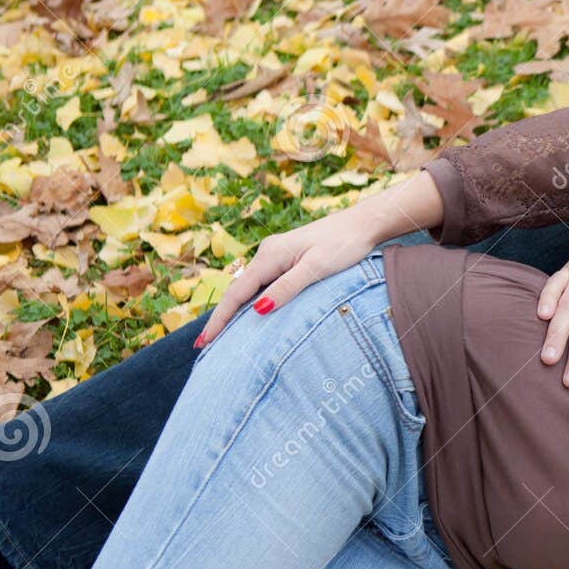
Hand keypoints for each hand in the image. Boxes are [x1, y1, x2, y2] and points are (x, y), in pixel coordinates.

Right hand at [197, 207, 378, 345]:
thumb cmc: (344, 245)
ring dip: (234, 309)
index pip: (238, 292)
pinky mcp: (286, 258)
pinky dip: (250, 299)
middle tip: (205, 344)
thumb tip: (259, 309)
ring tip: (220, 334)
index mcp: (270, 255)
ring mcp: (276, 254)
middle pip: (238, 290)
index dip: (221, 318)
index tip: (206, 340)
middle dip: (221, 316)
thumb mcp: (318, 268)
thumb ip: (289, 287)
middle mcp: (267, 253)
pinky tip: (248, 312)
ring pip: (248, 286)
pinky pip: (261, 282)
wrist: (363, 223)